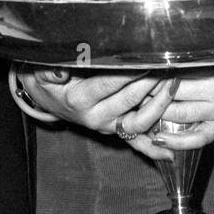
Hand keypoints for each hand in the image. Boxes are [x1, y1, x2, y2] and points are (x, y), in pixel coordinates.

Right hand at [18, 66, 177, 140]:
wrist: (47, 101)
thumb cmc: (47, 82)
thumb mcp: (41, 74)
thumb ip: (50, 72)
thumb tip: (60, 70)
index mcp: (79, 99)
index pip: (108, 84)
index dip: (128, 73)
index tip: (145, 60)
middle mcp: (95, 116)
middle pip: (128, 101)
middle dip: (150, 84)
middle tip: (166, 68)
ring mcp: (107, 126)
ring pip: (138, 122)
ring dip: (158, 107)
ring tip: (172, 86)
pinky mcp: (114, 132)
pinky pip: (136, 144)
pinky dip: (154, 150)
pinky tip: (172, 152)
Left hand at [132, 62, 213, 157]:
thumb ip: (191, 57)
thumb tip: (159, 58)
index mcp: (211, 75)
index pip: (171, 78)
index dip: (151, 78)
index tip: (135, 74)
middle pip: (170, 98)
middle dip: (148, 96)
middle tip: (131, 92)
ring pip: (178, 118)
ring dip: (156, 115)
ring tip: (139, 110)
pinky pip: (197, 139)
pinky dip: (177, 142)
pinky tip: (160, 138)